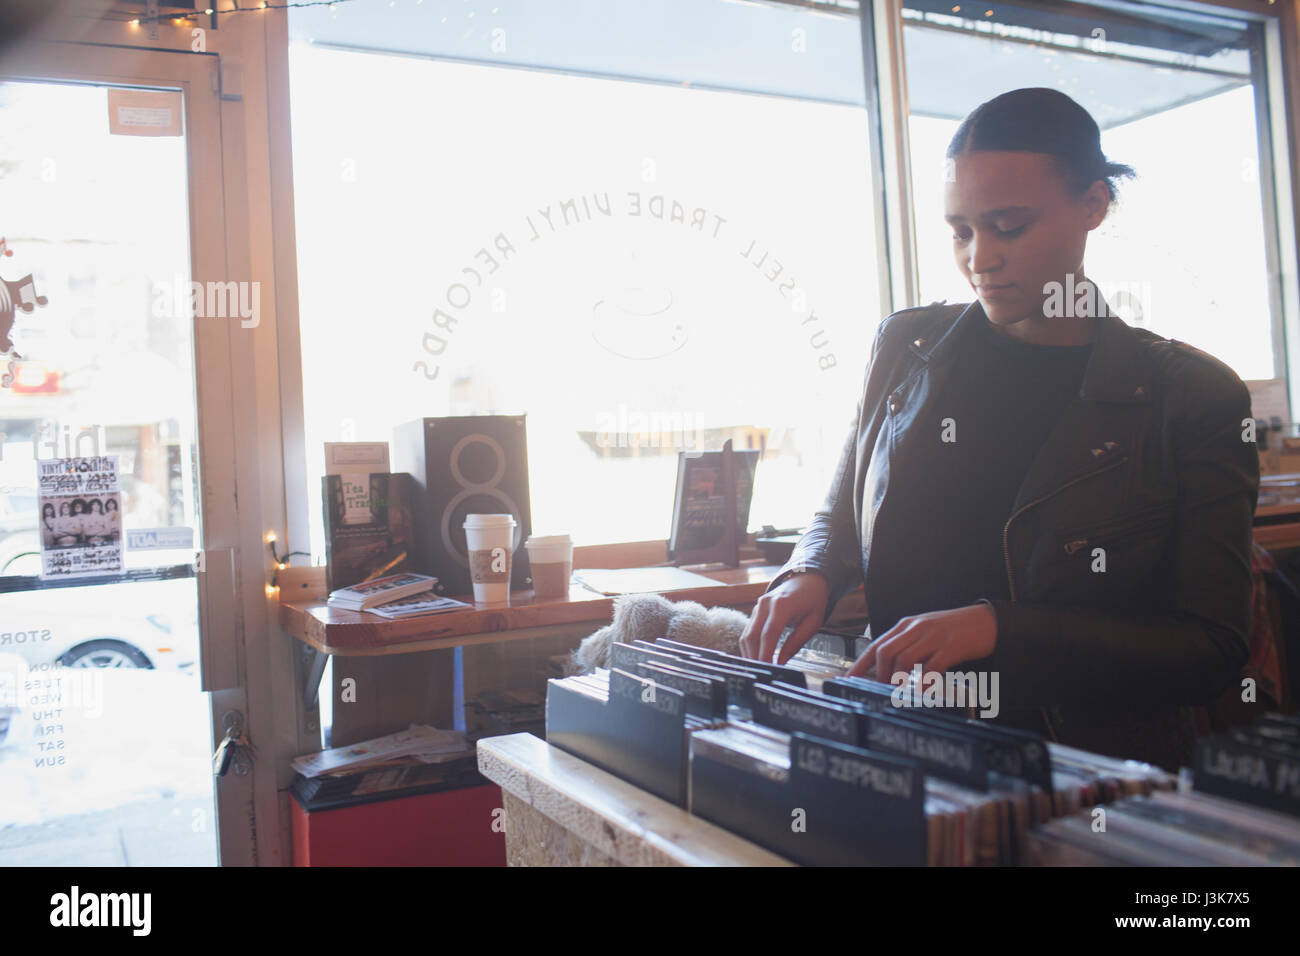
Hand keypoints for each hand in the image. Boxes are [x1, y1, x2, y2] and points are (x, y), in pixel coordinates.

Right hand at [739, 571, 829, 663]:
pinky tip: (756, 658)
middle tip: (760, 675)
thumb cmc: (812, 601)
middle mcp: (765, 604)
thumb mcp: (812, 623)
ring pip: (746, 635)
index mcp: (782, 605)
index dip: (766, 653)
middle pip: (752, 636)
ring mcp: (758, 606)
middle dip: (754, 657)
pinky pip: (748, 632)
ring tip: (758, 670)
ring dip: (750, 654)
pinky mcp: (755, 611)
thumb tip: (781, 662)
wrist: (806, 580)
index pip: (769, 633)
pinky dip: (750, 647)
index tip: (767, 669)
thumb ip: (795, 643)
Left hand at [846, 603, 996, 679]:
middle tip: (882, 691)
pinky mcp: (951, 646)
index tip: (848, 679)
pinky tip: (922, 693)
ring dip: (899, 681)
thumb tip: (890, 670)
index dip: (861, 664)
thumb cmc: (954, 630)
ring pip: (904, 659)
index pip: (877, 644)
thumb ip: (908, 646)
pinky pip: (931, 667)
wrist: (987, 621)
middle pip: (886, 652)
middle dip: (880, 675)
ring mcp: (933, 636)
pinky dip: (923, 683)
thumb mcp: (926, 632)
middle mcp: (916, 628)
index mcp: (907, 625)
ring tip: (900, 694)